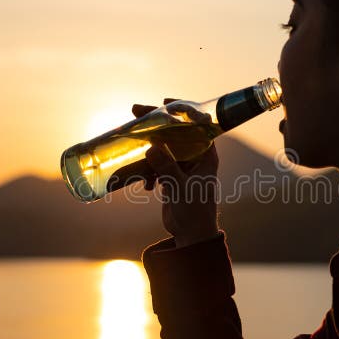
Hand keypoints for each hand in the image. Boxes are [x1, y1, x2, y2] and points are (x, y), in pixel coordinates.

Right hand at [132, 99, 219, 247]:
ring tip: (132, 144)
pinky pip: (158, 165)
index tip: (166, 103)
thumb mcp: (179, 187)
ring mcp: (183, 167)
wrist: (192, 235)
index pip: (197, 125)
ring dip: (148, 147)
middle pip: (176, 132)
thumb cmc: (194, 212)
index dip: (182, 111)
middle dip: (156, 123)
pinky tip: (144, 184)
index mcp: (206, 155)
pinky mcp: (173, 177)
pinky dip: (148, 170)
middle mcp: (196, 158)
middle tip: (136, 111)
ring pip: (164, 147)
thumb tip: (151, 148)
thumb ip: (167, 168)